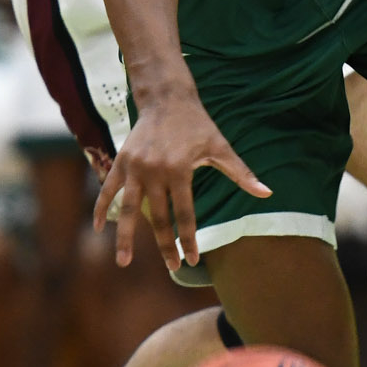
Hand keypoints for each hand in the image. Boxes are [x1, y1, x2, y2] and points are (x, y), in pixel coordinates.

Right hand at [91, 90, 268, 271]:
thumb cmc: (197, 125)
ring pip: (127, 210)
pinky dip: (101, 209)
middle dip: (164, 245)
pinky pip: (108, 190)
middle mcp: (155, 172)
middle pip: (158, 217)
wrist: (166, 98)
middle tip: (171, 267)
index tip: (192, 259)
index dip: (188, 238)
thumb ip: (241, 173)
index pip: (185, 214)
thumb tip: (267, 192)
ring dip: (126, 238)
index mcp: (180, 170)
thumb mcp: (221, 147)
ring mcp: (134, 168)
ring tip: (124, 263)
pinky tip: (98, 229)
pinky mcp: (121, 162)